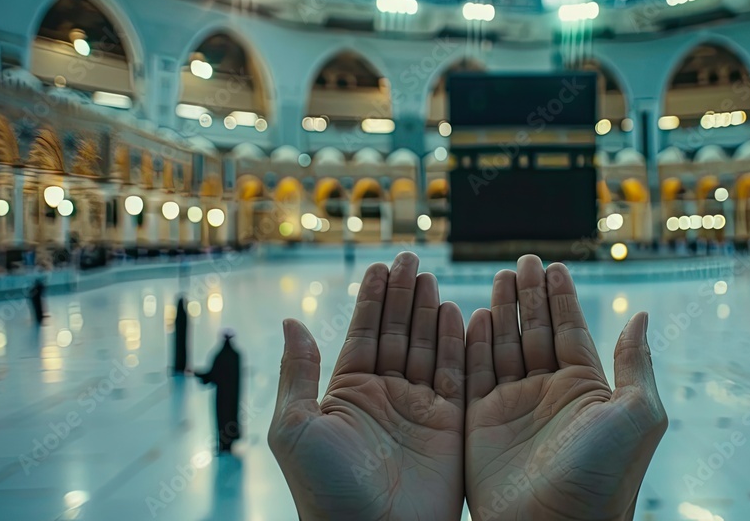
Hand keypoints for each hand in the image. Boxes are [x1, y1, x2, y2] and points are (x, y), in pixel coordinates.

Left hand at [269, 252, 465, 520]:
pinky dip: (458, 345)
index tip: (382, 265)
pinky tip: (458, 314)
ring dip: (429, 311)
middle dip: (404, 295)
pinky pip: (456, 376)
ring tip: (431, 277)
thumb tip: (291, 321)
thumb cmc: (325, 491)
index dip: (373, 297)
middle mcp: (385, 395)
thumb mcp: (296, 428)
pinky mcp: (450, 426)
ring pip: (427, 347)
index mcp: (349, 392)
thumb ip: (298, 372)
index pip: (364, 332)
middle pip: (398, 332)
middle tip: (412, 258)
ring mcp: (419, 409)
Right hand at [465, 256, 667, 520]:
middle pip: (535, 331)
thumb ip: (635, 364)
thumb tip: (641, 315)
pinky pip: (473, 374)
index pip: (570, 330)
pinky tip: (472, 317)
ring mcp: (513, 408)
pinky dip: (472, 345)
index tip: (552, 266)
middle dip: (528, 296)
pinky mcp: (479, 424)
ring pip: (503, 347)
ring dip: (501, 312)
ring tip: (498, 278)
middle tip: (521, 261)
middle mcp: (548, 393)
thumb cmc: (605, 478)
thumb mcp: (635, 416)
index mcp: (585, 389)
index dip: (561, 297)